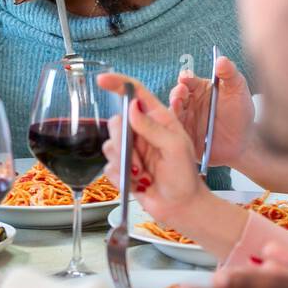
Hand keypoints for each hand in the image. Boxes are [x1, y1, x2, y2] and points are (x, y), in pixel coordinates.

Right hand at [97, 72, 253, 259]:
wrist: (181, 207)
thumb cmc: (185, 177)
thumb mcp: (175, 148)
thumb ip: (153, 128)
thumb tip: (132, 108)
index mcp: (158, 119)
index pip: (136, 93)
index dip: (118, 84)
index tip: (102, 80)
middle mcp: (142, 131)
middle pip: (116, 122)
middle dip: (122, 142)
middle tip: (138, 159)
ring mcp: (132, 150)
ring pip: (109, 146)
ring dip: (125, 163)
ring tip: (144, 174)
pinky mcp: (123, 167)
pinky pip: (108, 166)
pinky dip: (122, 177)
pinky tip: (139, 183)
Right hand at [168, 54, 253, 168]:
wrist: (243, 142)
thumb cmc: (240, 113)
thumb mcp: (238, 91)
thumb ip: (230, 74)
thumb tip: (221, 59)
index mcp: (198, 89)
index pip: (188, 80)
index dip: (185, 78)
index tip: (185, 78)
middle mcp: (188, 103)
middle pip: (176, 95)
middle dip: (177, 93)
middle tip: (181, 93)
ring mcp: (184, 120)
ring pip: (173, 113)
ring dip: (173, 109)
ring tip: (177, 106)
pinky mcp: (183, 136)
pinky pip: (175, 132)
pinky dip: (173, 128)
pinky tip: (177, 126)